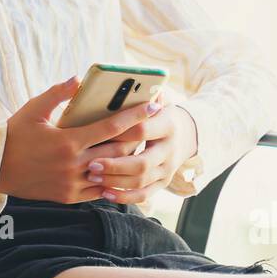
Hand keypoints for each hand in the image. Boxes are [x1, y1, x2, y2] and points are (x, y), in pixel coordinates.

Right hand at [0, 77, 165, 203]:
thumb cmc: (14, 134)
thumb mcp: (33, 109)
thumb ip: (58, 93)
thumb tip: (78, 78)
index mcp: (68, 141)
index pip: (111, 127)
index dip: (135, 116)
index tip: (153, 106)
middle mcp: (74, 164)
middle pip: (118, 151)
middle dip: (137, 137)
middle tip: (149, 125)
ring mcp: (72, 184)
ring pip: (111, 172)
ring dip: (126, 160)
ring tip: (137, 147)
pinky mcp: (68, 196)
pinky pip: (99, 190)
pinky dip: (111, 179)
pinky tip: (118, 169)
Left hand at [84, 104, 198, 205]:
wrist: (186, 134)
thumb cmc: (158, 113)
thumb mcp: (154, 100)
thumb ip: (137, 95)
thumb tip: (110, 80)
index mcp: (168, 125)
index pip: (141, 130)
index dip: (119, 134)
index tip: (96, 136)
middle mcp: (170, 150)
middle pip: (141, 163)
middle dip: (114, 165)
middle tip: (90, 164)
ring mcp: (168, 169)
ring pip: (140, 181)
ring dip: (115, 181)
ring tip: (91, 177)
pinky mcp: (162, 183)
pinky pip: (143, 195)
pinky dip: (124, 197)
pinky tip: (105, 194)